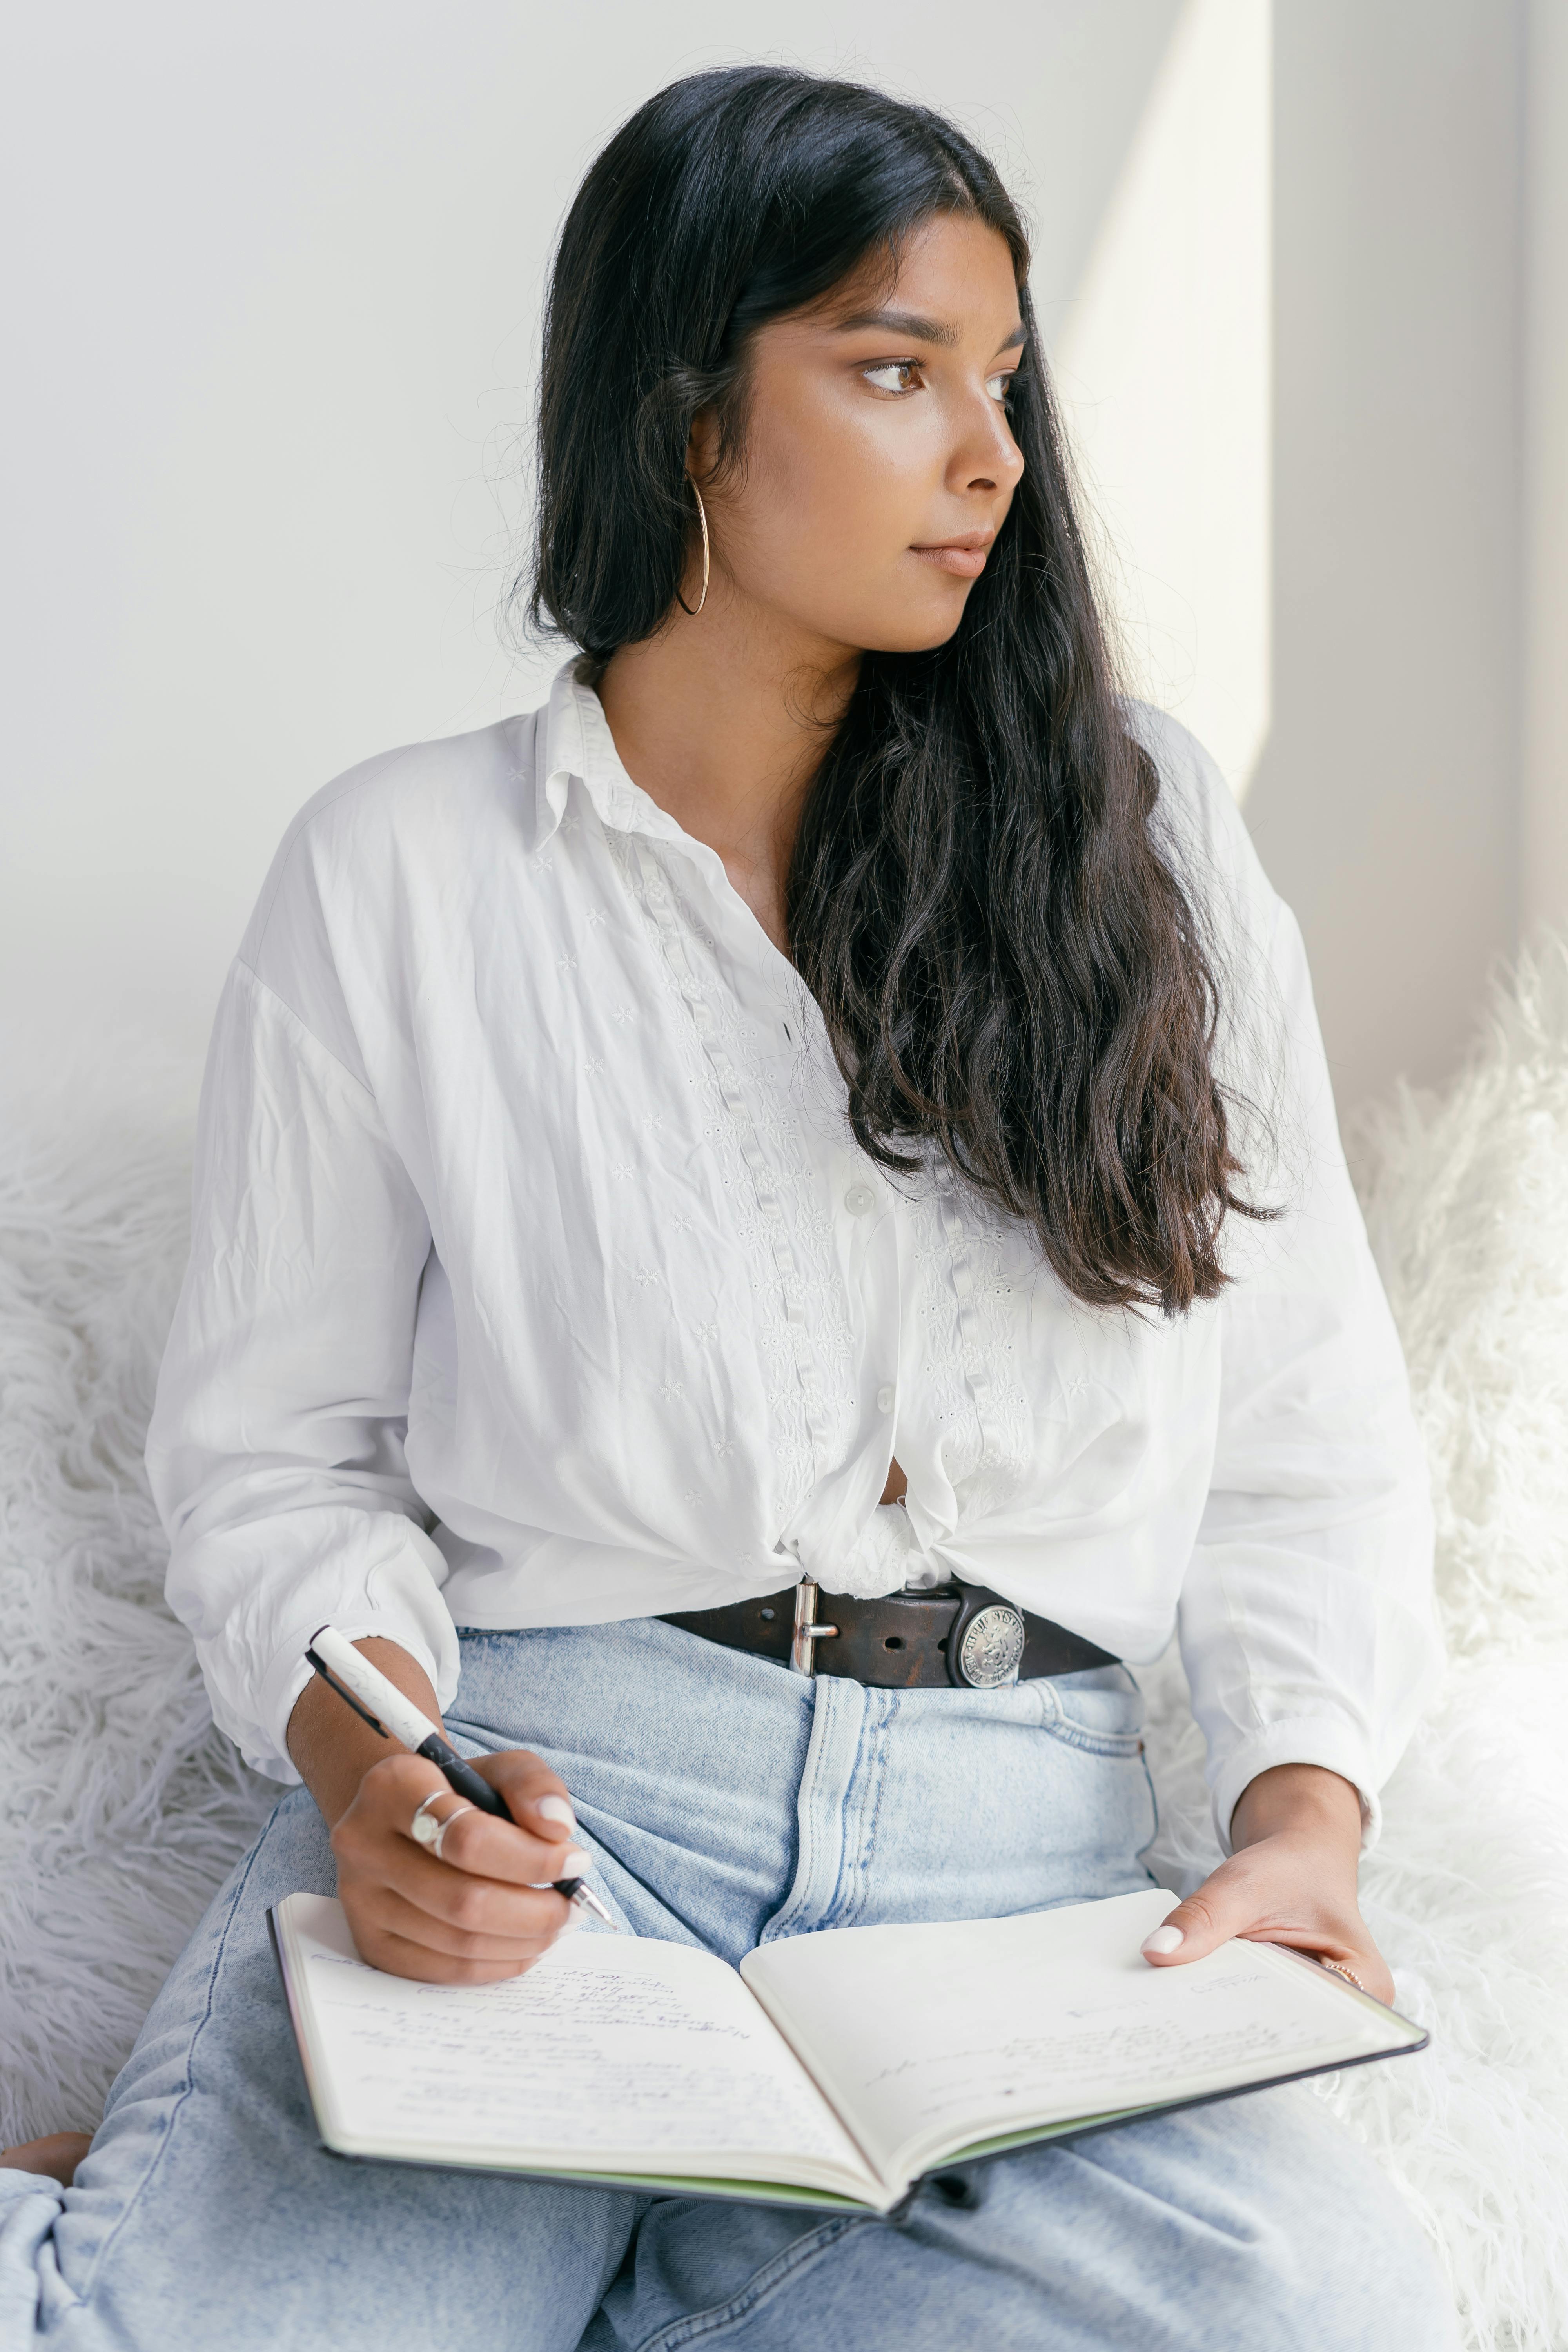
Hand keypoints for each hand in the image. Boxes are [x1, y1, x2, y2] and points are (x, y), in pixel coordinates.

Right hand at [285, 1639, 590, 1984]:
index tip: (575, 1860)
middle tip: (572, 1906)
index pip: (467, 1838)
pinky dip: (495, 1965)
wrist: (403, 1817)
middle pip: (463, 1899)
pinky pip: (441, 1970)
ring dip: (522, 1940)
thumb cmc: (460, 1792)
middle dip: (535, 1911)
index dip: (532, 1858)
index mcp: (390, 1787)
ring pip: (456, 1941)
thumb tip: (558, 1830)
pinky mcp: (369, 1942)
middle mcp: (362, 1844)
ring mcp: (360, 1899)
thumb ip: (535, 1785)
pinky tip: (524, 1945)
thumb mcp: (500, 1768)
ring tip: (556, 1924)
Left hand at [1139, 1763, 1392, 2004]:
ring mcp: (1319, 2008)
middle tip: (1176, 2028)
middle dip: (1233, 2027)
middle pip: (1288, 2029)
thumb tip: (1155, 1953)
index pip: (1312, 2023)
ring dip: (1224, 2017)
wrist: (1299, 1853)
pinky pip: (1253, 2011)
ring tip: (1174, 2018)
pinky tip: (1184, 2003)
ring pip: (1267, 2025)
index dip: (1259, 2029)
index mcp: (1366, 1985)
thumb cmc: (1289, 1867)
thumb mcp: (1244, 1885)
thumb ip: (1204, 1918)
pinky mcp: (1288, 2002)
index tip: (1206, 2033)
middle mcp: (1352, 2008)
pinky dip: (1222, 2003)